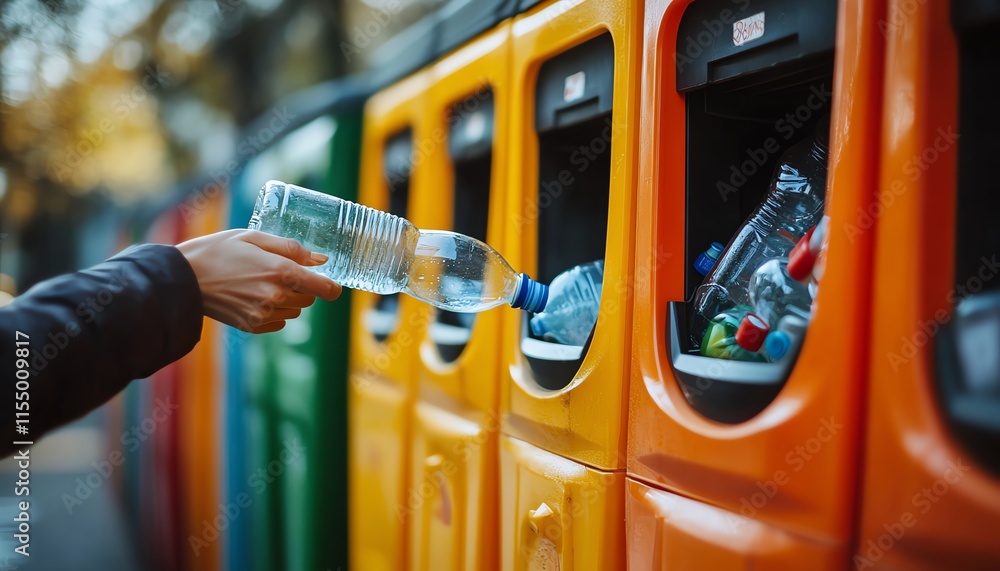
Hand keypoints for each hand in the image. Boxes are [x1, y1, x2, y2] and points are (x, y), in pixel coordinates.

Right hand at [176, 229, 340, 332]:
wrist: (184, 278)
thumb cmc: (219, 251)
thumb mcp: (254, 238)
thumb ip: (291, 248)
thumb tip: (320, 259)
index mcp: (280, 271)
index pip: (324, 288)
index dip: (331, 286)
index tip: (330, 283)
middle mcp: (276, 295)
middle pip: (309, 299)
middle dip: (303, 287)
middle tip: (279, 273)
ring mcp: (264, 313)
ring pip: (295, 311)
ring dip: (288, 299)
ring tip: (262, 283)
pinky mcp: (253, 326)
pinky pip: (279, 321)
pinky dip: (274, 311)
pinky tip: (254, 297)